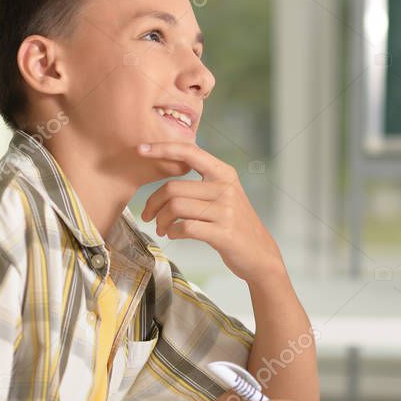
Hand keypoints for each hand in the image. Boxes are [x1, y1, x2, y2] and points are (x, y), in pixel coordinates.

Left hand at [138, 142, 282, 281]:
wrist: (259, 253)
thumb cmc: (235, 223)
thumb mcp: (225, 194)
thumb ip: (203, 181)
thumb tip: (167, 165)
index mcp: (225, 174)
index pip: (190, 152)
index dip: (163, 148)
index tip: (141, 150)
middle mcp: (226, 188)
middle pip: (173, 188)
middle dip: (153, 203)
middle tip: (148, 216)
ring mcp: (226, 211)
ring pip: (175, 208)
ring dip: (160, 221)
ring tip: (161, 228)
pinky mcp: (223, 233)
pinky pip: (185, 227)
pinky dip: (172, 232)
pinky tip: (174, 234)